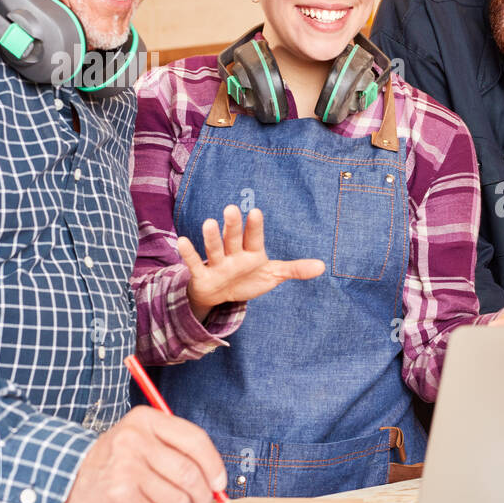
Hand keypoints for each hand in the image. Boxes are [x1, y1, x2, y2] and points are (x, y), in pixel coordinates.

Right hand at [61, 406, 226, 502]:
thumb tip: (215, 480)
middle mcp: (134, 441)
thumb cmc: (115, 460)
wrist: (68, 476)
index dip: (214, 465)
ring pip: (177, 498)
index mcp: (145, 420)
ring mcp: (125, 470)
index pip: (195, 440)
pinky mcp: (119, 498)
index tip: (219, 482)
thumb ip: (175, 449)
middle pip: (189, 473)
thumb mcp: (141, 438)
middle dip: (203, 495)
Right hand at [181, 204, 324, 320]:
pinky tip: (181, 240)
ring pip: (215, 248)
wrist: (222, 294)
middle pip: (234, 238)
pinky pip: (195, 263)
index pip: (255, 238)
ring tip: (209, 222)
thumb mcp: (273, 275)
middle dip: (233, 225)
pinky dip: (188, 253)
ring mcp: (218, 263)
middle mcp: (234, 254)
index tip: (256, 211)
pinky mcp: (203, 274)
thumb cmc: (248, 278)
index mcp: (252, 252)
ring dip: (212, 237)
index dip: (255, 226)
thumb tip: (323, 267)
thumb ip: (295, 269)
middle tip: (232, 208)